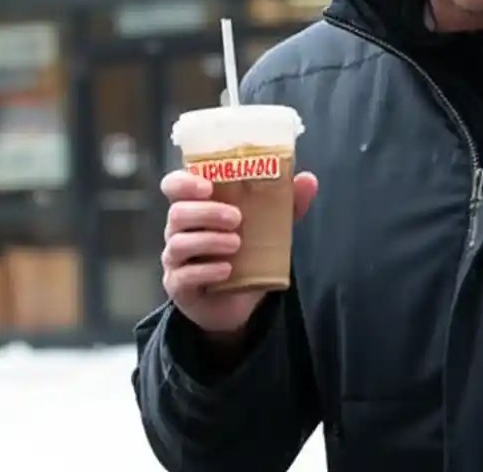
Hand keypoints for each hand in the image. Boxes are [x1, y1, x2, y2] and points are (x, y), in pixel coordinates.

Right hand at [160, 170, 317, 345]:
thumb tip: (308, 179)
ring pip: (178, 243)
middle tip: (237, 218)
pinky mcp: (178, 286)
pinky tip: (227, 270)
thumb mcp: (270, 227)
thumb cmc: (247, 254)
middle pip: (177, 213)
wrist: (240, 303)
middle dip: (207, 212)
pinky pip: (183, 276)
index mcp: (196, 207)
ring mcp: (176, 259)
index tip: (208, 186)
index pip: (174, 186)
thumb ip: (286, 203)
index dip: (184, 182)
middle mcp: (179, 231)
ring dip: (209, 241)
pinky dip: (206, 271)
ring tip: (237, 244)